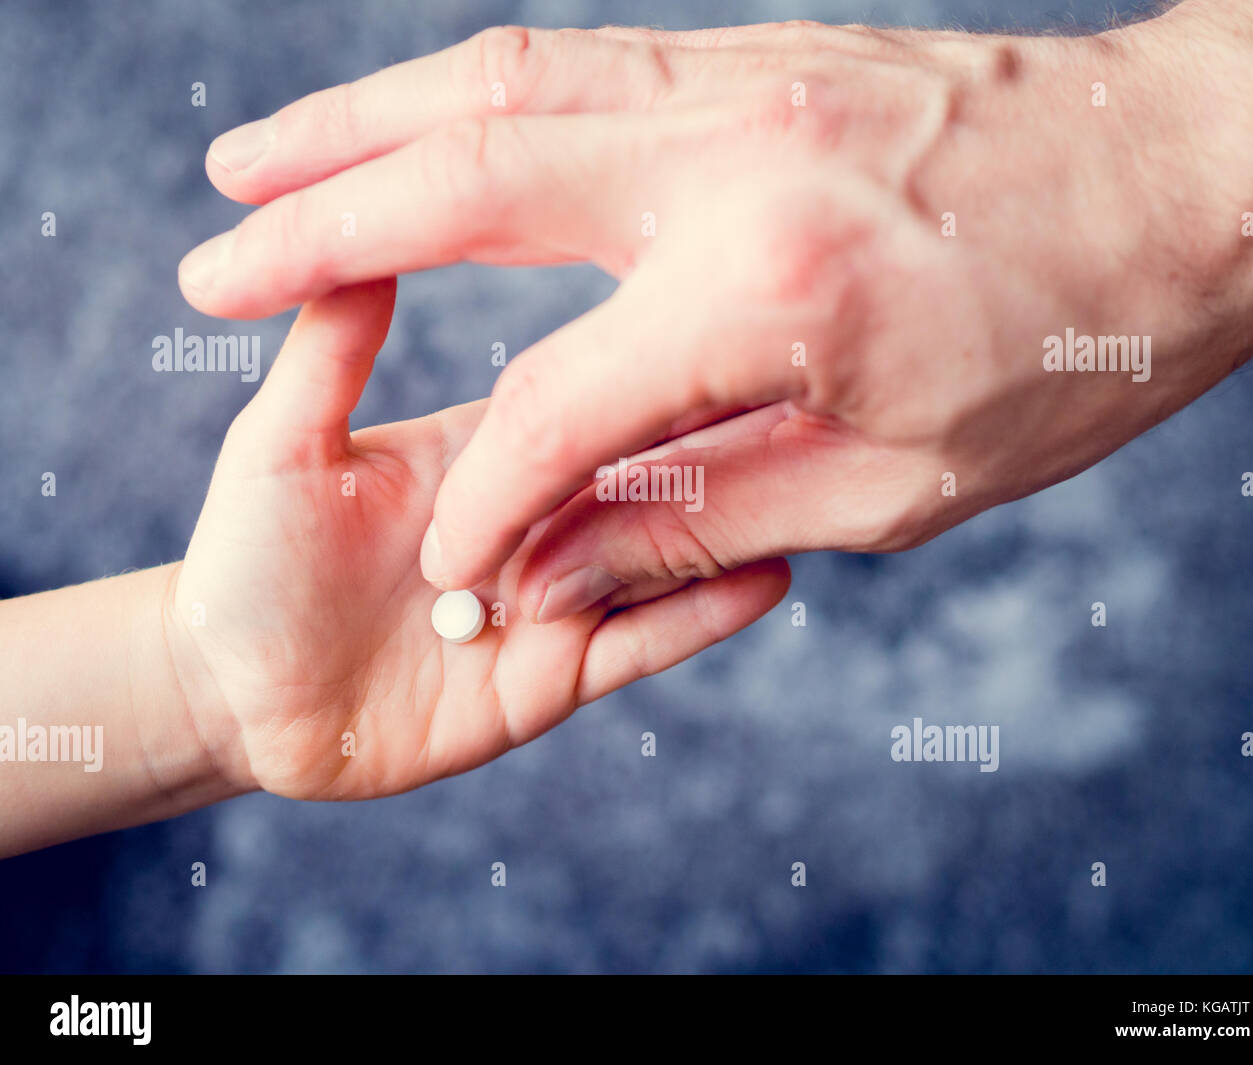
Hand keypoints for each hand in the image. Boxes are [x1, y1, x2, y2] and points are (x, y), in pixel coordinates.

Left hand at [167, 280, 787, 799]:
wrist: (239, 695)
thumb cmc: (250, 559)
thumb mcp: (284, 444)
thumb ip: (330, 352)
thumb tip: (362, 238)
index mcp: (486, 454)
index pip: (580, 403)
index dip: (638, 367)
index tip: (711, 310)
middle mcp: (536, 523)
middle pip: (637, 478)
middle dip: (708, 443)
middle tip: (794, 393)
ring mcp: (555, 601)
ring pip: (656, 558)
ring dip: (727, 522)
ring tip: (808, 480)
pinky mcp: (556, 677)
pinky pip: (637, 646)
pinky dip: (700, 615)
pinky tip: (762, 576)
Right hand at [178, 4, 1252, 624]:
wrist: (1192, 179)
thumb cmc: (1072, 347)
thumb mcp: (897, 484)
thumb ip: (705, 513)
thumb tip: (569, 553)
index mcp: (774, 293)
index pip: (562, 412)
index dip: (490, 508)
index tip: (449, 563)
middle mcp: (735, 160)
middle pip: (469, 178)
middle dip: (320, 220)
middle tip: (209, 246)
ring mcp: (744, 82)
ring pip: (504, 82)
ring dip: (366, 119)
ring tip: (264, 160)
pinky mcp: (759, 55)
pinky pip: (579, 61)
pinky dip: (473, 91)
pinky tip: (420, 122)